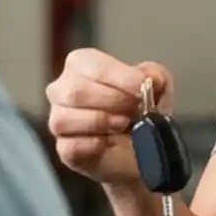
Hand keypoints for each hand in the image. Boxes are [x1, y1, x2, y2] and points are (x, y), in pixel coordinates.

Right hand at [45, 47, 172, 187]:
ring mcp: (58, 120)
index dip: (119, 76)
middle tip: (135, 108)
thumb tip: (149, 78)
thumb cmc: (141, 110)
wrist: (142, 150)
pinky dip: (95, 144)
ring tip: (123, 124)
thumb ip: (155, 75)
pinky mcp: (63, 149)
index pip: (92, 65)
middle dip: (113, 100)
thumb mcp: (157, 86)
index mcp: (81, 64)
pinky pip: (70, 145)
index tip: (140, 87)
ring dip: (102, 121)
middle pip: (76, 90)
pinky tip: (109, 142)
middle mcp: (62, 89)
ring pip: (66, 118)